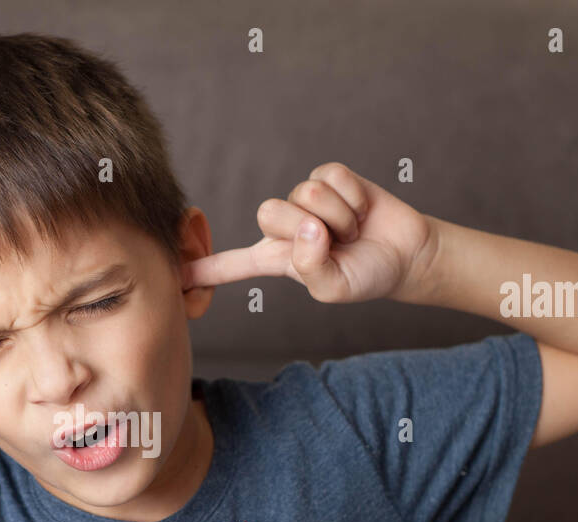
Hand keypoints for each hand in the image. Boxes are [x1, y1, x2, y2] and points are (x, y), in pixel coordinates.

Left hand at [182, 162, 437, 304]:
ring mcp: (305, 200)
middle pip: (269, 211)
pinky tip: (361, 210)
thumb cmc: (365, 275)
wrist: (404, 254)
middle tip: (335, 242)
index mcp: (276, 259)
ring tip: (351, 229)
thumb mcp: (335, 287)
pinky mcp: (329, 178)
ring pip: (305, 194)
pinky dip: (353, 197)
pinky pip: (331, 177)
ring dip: (339, 215)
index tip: (174, 277)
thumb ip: (312, 267)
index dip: (204, 268)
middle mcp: (284, 228)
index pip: (232, 264)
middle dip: (307, 226)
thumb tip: (308, 230)